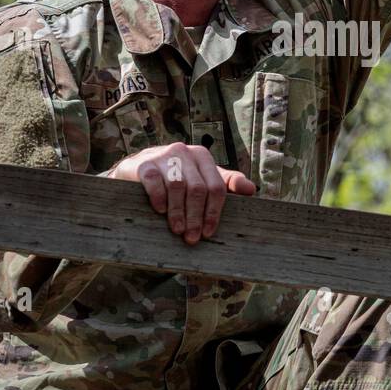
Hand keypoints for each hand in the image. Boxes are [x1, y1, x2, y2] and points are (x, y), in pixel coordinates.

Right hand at [107, 142, 255, 244]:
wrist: (138, 169)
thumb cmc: (176, 176)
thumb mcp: (202, 178)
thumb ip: (226, 183)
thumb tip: (252, 190)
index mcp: (203, 156)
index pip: (217, 186)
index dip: (214, 212)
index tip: (208, 232)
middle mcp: (185, 152)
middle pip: (198, 188)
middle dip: (196, 216)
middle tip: (192, 238)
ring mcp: (164, 156)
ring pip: (178, 186)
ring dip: (178, 212)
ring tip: (178, 230)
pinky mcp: (145, 164)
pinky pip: (155, 181)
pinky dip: (159, 198)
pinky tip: (160, 211)